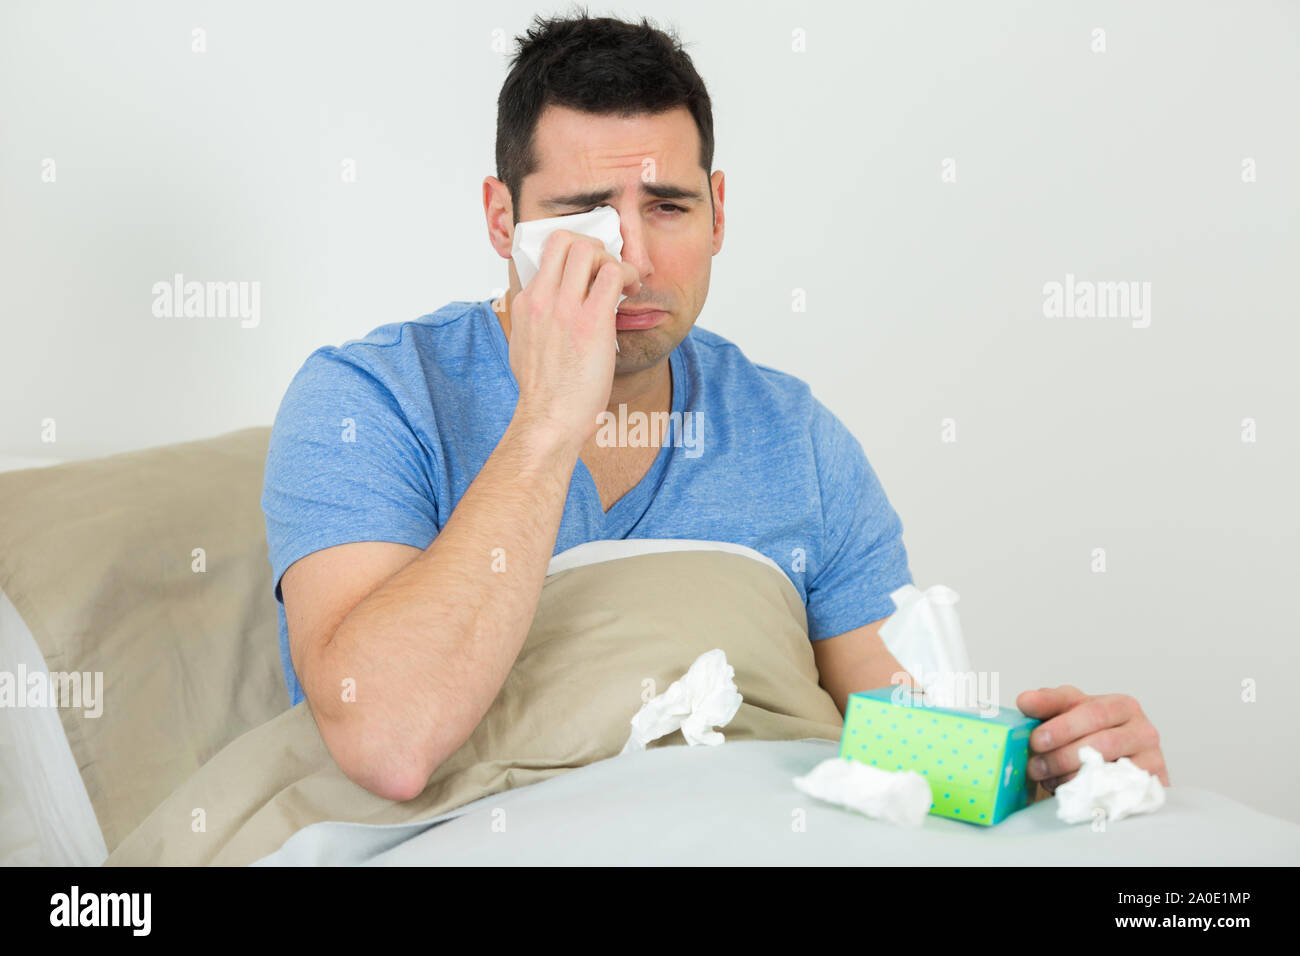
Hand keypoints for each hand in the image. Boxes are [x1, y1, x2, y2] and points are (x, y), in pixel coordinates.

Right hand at [508, 229, 640, 449]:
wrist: (549, 419)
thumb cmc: (542, 393)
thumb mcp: (523, 346)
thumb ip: (533, 322)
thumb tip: (544, 312)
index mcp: (525, 303)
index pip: (546, 252)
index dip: (572, 254)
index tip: (589, 271)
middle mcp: (541, 299)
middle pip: (564, 239)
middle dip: (592, 246)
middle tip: (607, 268)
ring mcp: (565, 309)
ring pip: (589, 249)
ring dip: (612, 258)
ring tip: (623, 281)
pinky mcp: (592, 322)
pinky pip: (614, 274)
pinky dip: (629, 274)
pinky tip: (633, 291)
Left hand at [1016, 686, 1168, 797]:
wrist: (1117, 763)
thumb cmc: (1090, 732)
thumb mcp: (1069, 712)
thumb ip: (1047, 703)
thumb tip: (1026, 700)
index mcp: (1121, 706)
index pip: (1092, 712)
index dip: (1062, 727)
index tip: (1036, 739)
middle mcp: (1143, 730)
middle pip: (1102, 743)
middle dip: (1062, 756)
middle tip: (1035, 766)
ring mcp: (1151, 760)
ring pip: (1110, 770)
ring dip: (1072, 777)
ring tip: (1047, 780)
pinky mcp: (1152, 788)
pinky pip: (1119, 794)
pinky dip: (1091, 794)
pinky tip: (1070, 793)